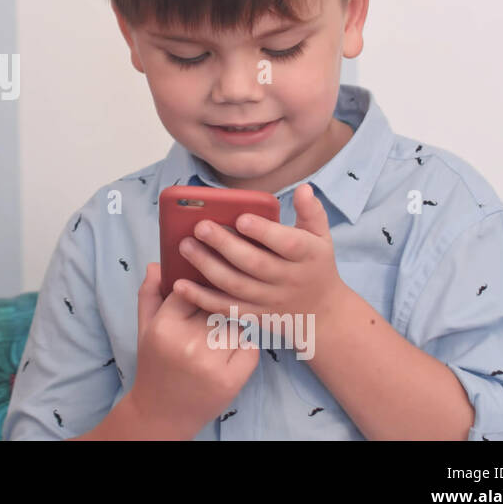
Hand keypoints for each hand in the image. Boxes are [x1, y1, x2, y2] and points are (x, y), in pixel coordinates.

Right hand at [127, 261, 259, 439]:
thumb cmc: (154, 364)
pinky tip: (230, 354)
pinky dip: (245, 346)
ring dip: (233, 326)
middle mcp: (187, 343)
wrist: (162, 413)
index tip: (203, 287)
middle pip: (217, 305)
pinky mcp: (231, 380)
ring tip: (219, 337)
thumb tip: (158, 263)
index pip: (191, 289)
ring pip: (237, 324)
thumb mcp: (144, 328)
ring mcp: (211, 363)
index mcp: (164, 327)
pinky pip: (250, 346)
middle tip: (213, 316)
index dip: (199, 287)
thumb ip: (150, 294)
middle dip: (218, 308)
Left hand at [175, 183, 349, 341]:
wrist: (322, 313)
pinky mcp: (254, 315)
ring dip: (208, 267)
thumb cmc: (314, 265)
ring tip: (185, 246)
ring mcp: (270, 300)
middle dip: (225, 245)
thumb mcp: (321, 238)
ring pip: (236, 285)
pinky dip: (201, 298)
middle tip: (200, 227)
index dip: (264, 232)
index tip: (240, 218)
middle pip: (255, 264)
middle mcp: (288, 279)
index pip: (288, 244)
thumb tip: (304, 188)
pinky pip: (226, 308)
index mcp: (307, 256)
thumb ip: (312, 212)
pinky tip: (180, 284)